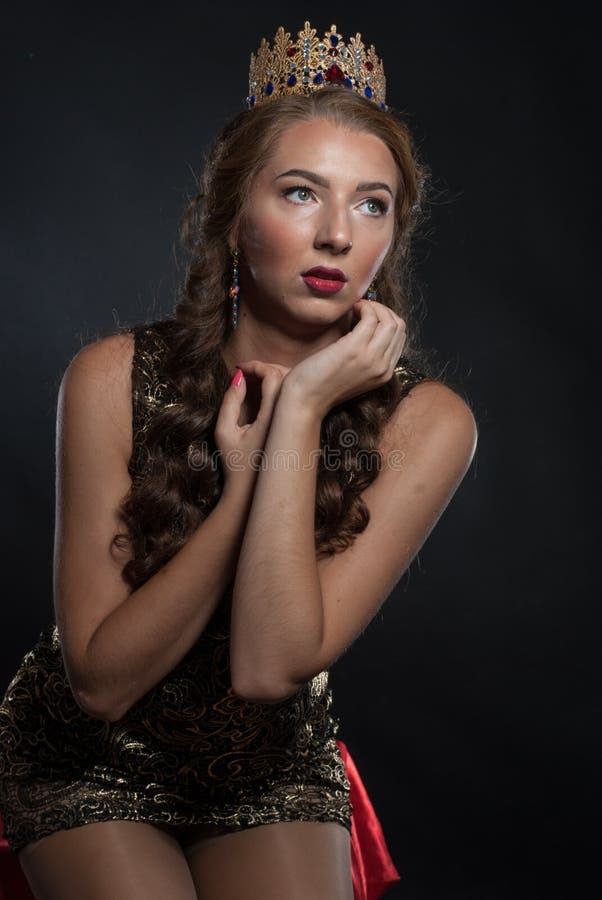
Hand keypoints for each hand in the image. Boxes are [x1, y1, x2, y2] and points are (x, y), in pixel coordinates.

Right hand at [214, 360, 290, 495]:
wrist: (255, 495)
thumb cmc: (236, 465)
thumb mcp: (224, 432)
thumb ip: (230, 402)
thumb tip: (239, 378)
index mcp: (275, 418)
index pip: (274, 376)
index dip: (256, 365)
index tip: (238, 368)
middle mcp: (292, 419)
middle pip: (287, 377)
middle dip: (265, 368)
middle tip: (244, 372)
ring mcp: (300, 425)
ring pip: (293, 388)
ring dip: (273, 378)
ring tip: (251, 380)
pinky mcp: (303, 430)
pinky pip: (294, 401)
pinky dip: (279, 391)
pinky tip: (262, 395)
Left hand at [284, 299, 406, 417]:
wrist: (304, 400)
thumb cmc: (320, 384)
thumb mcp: (353, 373)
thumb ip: (365, 356)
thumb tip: (367, 324)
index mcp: (384, 374)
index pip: (399, 338)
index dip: (386, 320)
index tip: (368, 315)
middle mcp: (383, 367)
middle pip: (399, 327)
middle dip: (382, 310)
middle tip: (362, 308)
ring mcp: (371, 358)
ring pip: (390, 321)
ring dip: (374, 307)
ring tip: (356, 309)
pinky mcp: (355, 349)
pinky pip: (371, 318)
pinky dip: (363, 307)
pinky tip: (351, 311)